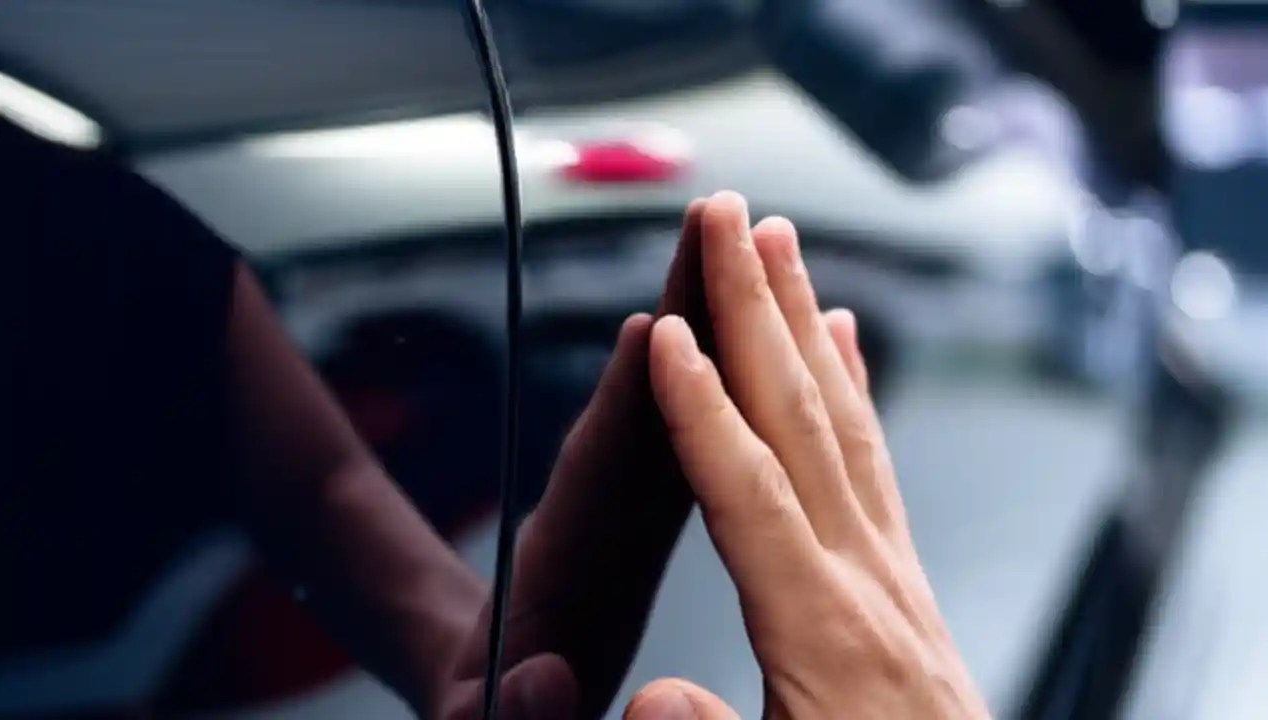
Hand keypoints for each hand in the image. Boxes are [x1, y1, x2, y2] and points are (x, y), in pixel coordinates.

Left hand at [435, 202, 713, 718]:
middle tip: (716, 222)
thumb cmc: (485, 709)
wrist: (484, 698)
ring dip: (721, 322)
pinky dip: (741, 382)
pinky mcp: (656, 511)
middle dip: (682, 312)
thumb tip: (543, 680)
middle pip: (646, 397)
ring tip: (761, 250)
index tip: (647, 327)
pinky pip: (710, 432)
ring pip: (688, 396)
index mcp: (563, 560)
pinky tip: (783, 346)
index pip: (598, 470)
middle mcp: (597, 508)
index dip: (626, 404)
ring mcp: (630, 502)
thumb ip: (509, 709)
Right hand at [625, 192, 988, 718]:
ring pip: (841, 419)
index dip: (702, 411)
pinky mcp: (898, 572)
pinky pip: (871, 458)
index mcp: (818, 629)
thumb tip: (645, 698)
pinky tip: (841, 338)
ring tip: (779, 246)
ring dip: (803, 322)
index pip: (749, 493)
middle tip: (728, 220)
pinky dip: (853, 385)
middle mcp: (863, 577)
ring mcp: (889, 567)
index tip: (667, 333)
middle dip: (757, 310)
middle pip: (800, 419)